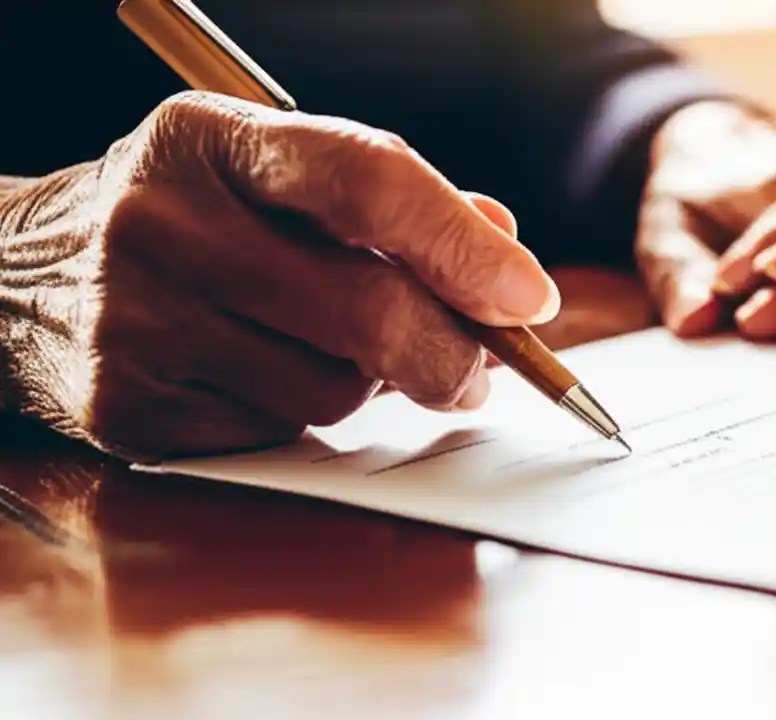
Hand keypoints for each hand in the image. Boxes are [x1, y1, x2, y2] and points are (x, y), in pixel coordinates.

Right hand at [0, 91, 557, 458]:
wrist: (19, 280)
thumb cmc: (190, 221)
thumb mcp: (274, 178)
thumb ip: (394, 203)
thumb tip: (504, 248)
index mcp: (212, 139)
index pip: (368, 179)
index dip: (464, 246)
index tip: (529, 298)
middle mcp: (162, 221)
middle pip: (364, 306)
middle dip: (451, 352)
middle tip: (483, 370)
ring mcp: (134, 320)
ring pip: (332, 388)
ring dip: (369, 385)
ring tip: (334, 352)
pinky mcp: (128, 408)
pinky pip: (277, 435)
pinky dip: (301, 418)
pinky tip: (263, 379)